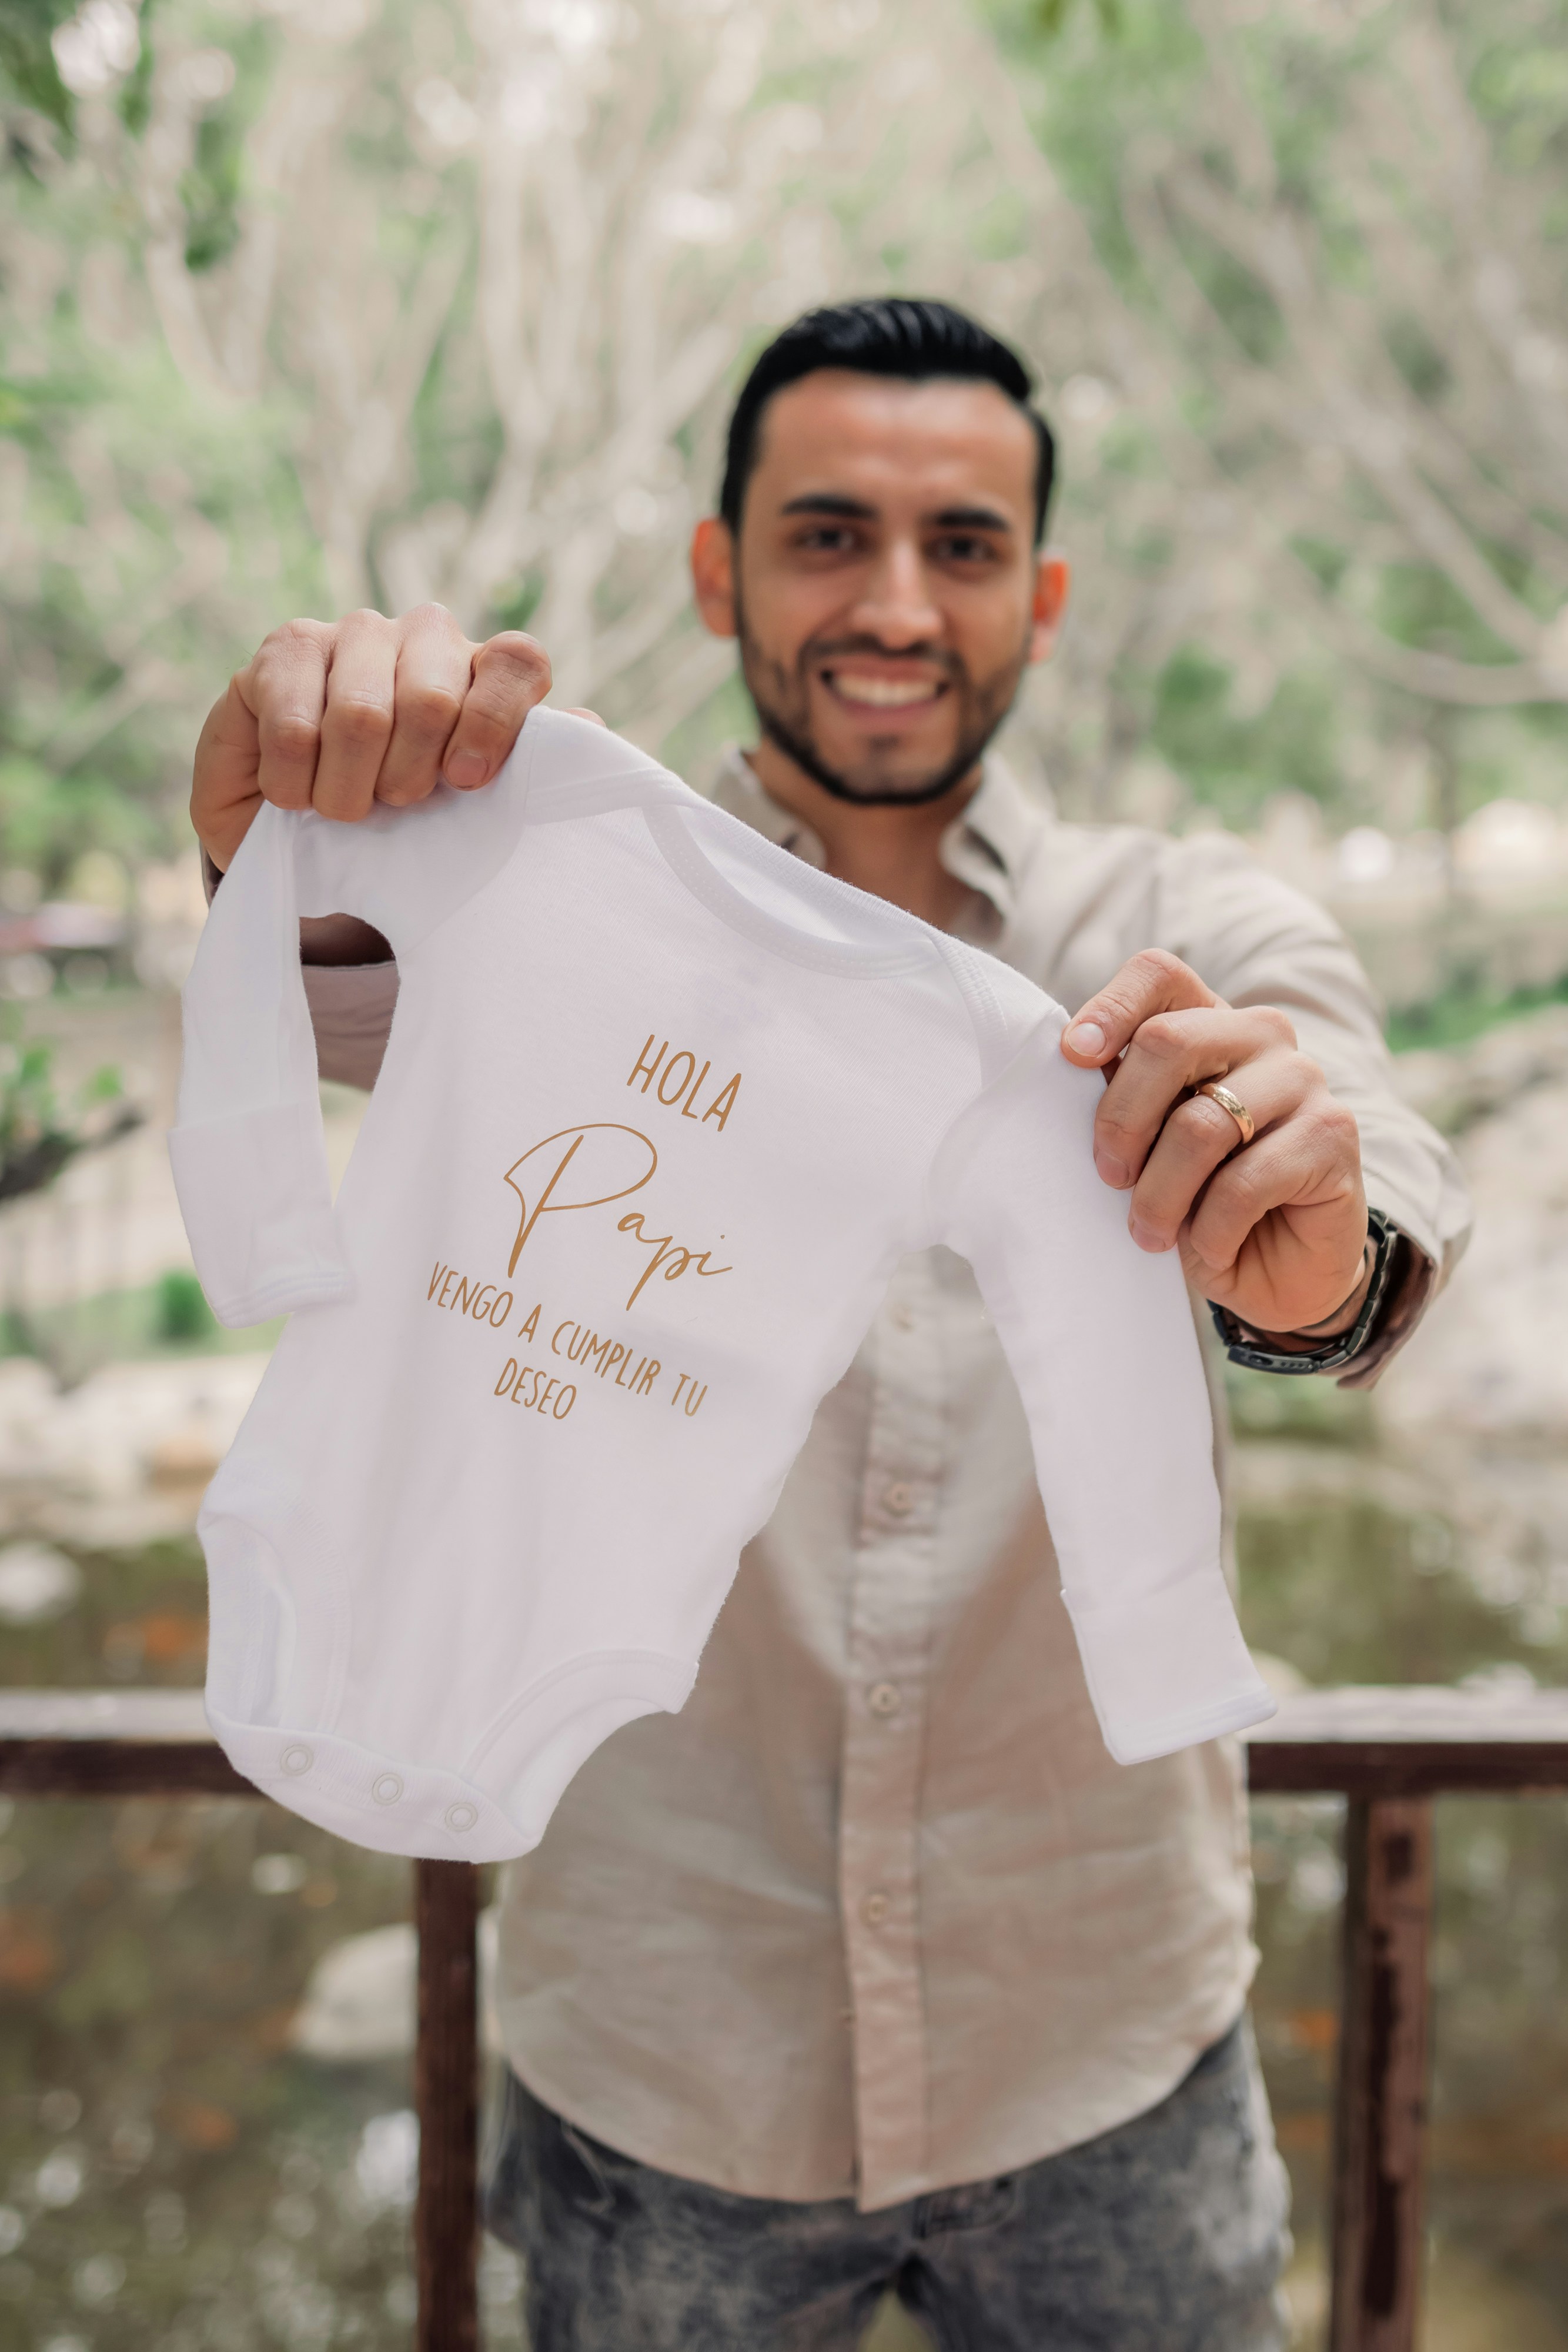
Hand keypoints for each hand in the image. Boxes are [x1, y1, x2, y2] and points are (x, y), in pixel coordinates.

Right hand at [191, 606, 572, 872]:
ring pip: (361, 713)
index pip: (517, 661)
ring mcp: (352, 633)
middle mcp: (426, 636)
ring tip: (342, 809)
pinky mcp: (285, 649)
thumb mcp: (474, 805)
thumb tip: (587, 730)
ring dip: (349, 789)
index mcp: (484, 668)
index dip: (493, 723)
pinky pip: (293, 725)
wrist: (304, 829)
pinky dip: (295, 782)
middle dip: (407, 776)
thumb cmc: (405, 816)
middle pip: (432, 695)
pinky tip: (295, 794)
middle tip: (393, 807)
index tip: (466, 783)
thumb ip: (533, 769)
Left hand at [1061, 950, 1368, 1336]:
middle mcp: (1261, 1033)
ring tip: (1151, 1233)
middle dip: (1121, 1121)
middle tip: (1111, 1178)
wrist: (1280, 1269)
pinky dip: (1210, 1229)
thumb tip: (1073, 1062)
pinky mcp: (1333, 1134)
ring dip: (1159, 1196)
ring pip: (1200, 1125)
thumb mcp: (1148, 1144)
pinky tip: (1210, 1246)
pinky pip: (1243, 1182)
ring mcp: (1304, 1079)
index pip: (1158, 975)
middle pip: (1167, 1041)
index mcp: (1208, 1022)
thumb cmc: (1200, 1199)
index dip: (1109, 1008)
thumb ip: (1123, 1098)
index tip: (1073, 1057)